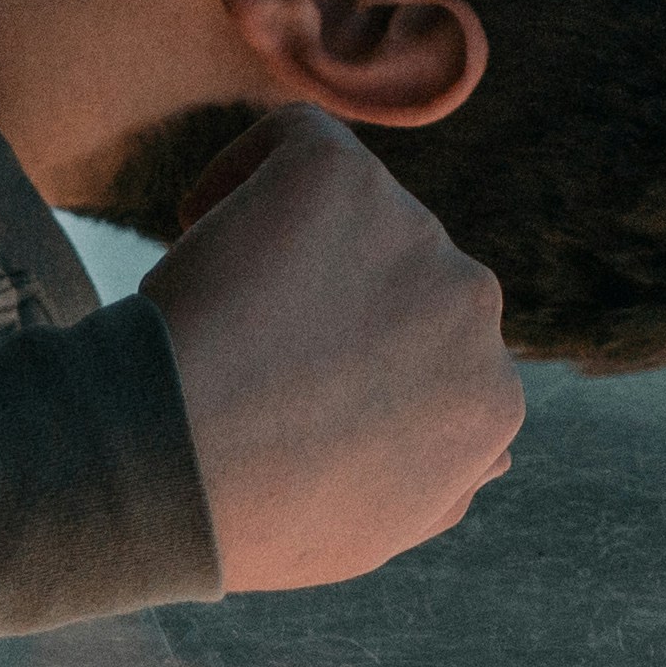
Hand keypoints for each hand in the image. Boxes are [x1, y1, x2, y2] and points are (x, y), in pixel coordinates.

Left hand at [143, 110, 519, 595]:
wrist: (172, 468)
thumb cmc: (254, 516)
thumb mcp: (380, 530)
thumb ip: (446, 481)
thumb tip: (493, 454)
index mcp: (492, 399)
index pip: (434, 343)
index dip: (351, 356)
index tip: (285, 387)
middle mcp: (473, 305)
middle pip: (398, 269)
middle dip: (330, 295)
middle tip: (246, 343)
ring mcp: (413, 232)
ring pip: (348, 208)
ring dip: (287, 244)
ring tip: (219, 309)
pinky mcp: (342, 175)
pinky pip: (293, 136)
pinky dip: (240, 174)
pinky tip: (196, 232)